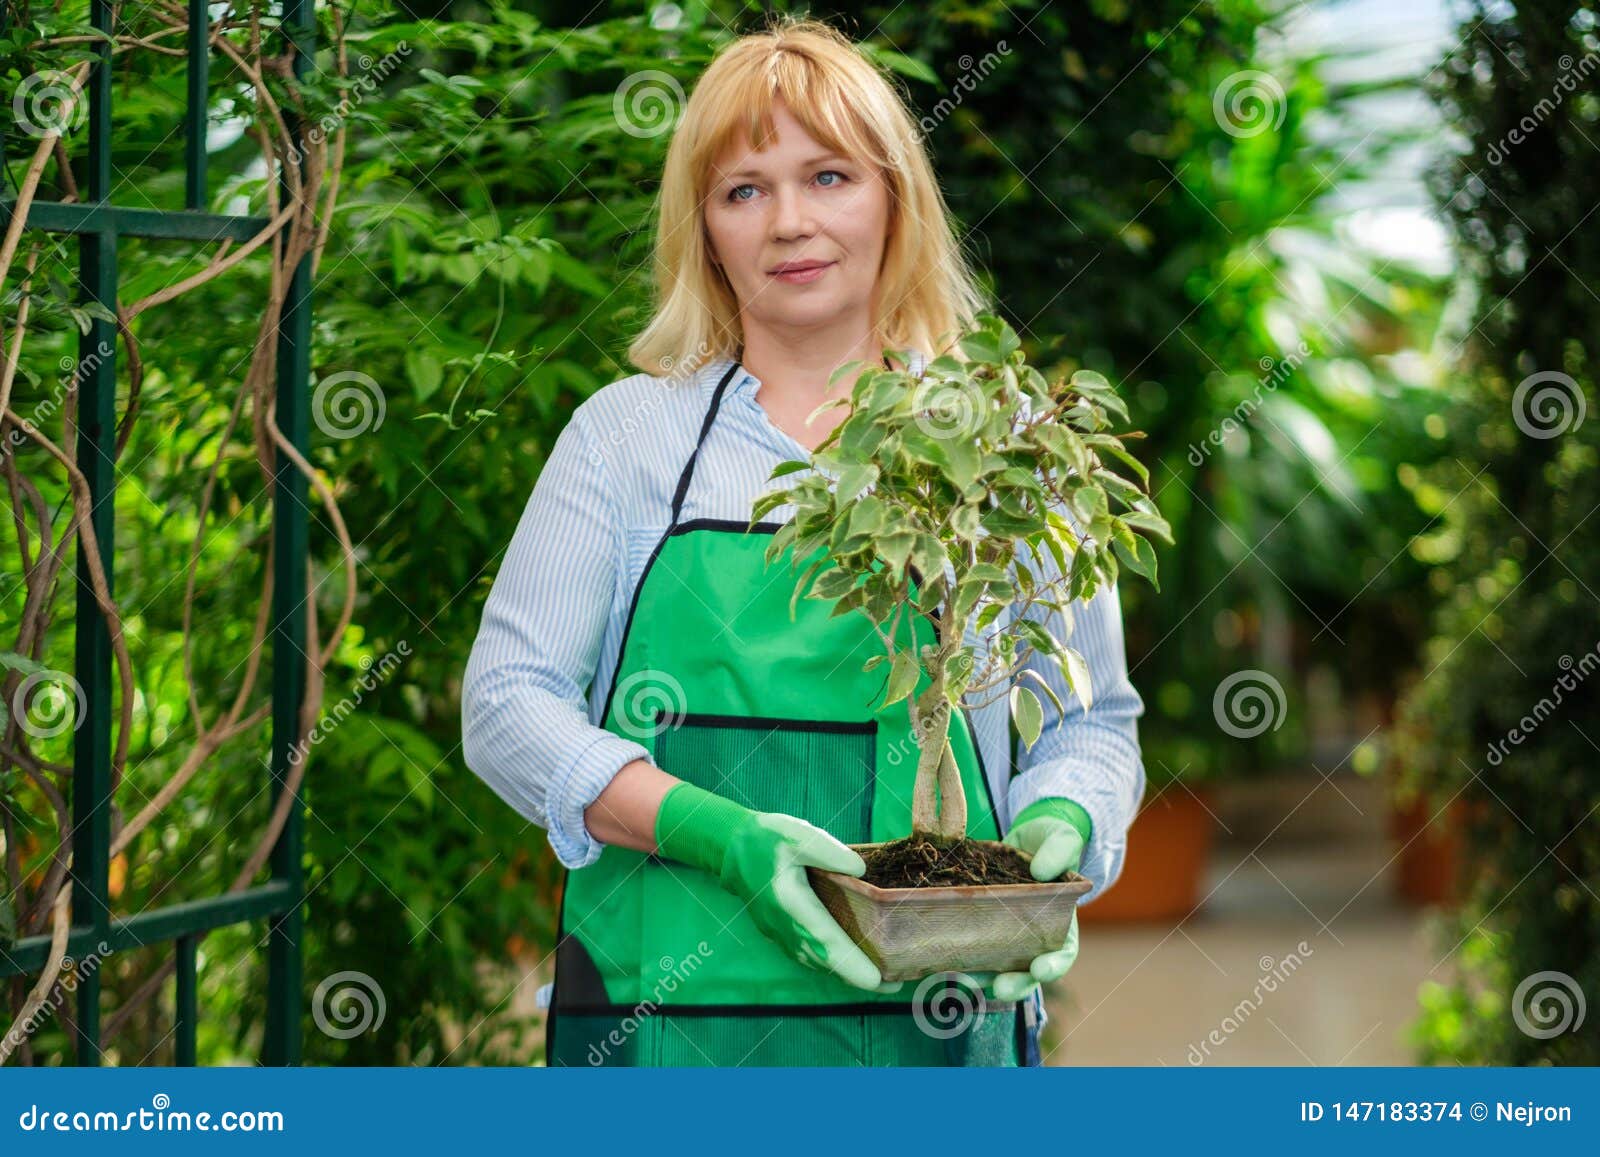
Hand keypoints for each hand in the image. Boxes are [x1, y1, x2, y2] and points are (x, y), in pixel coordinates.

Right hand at [654, 781, 900, 992]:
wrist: (731, 848)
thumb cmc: (767, 839)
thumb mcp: (798, 835)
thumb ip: (830, 852)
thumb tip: (861, 871)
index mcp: (792, 903)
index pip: (825, 941)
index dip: (851, 963)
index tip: (876, 980)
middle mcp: (786, 927)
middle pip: (825, 963)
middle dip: (859, 977)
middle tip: (895, 984)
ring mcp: (781, 934)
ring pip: (817, 964)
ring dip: (847, 975)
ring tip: (883, 979)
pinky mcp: (781, 933)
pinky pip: (809, 957)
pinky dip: (832, 965)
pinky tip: (852, 964)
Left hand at [970, 797, 1091, 1001]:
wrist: (1023, 839)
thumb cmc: (1051, 842)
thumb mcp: (1062, 840)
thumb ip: (1059, 852)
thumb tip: (1042, 871)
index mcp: (1060, 924)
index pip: (1062, 954)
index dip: (1053, 966)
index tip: (1041, 970)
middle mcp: (1032, 938)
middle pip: (1026, 972)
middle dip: (1015, 984)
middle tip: (1000, 988)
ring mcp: (1004, 935)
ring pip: (994, 967)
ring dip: (980, 977)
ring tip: (963, 979)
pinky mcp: (979, 926)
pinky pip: (969, 947)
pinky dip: (956, 956)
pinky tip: (940, 959)